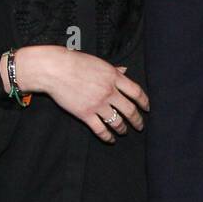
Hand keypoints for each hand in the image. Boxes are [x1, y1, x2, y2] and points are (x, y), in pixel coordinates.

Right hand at [9, 45, 148, 142]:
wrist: (55, 69)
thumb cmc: (75, 62)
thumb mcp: (99, 62)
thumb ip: (114, 69)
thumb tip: (125, 70)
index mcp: (114, 77)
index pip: (136, 92)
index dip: (144, 102)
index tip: (147, 108)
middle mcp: (109, 91)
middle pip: (130, 110)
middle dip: (137, 120)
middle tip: (140, 126)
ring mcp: (97, 104)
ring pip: (117, 121)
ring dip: (123, 129)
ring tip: (125, 132)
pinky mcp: (85, 114)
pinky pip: (100, 130)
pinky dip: (107, 136)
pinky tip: (110, 139)